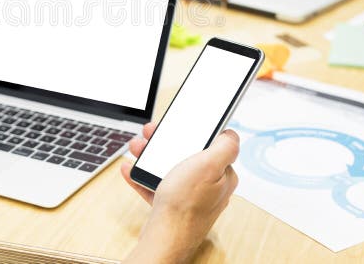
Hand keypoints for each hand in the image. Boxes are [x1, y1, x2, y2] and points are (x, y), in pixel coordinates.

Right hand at [121, 123, 239, 261]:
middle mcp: (208, 188)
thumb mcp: (209, 165)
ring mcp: (189, 198)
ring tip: (137, 149)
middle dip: (166, 144)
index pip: (211, 146)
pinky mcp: (173, 207)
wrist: (164, 238)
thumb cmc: (185, 205)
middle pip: (187, 156)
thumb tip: (231, 135)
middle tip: (150, 135)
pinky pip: (157, 186)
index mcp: (222, 176)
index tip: (178, 125)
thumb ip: (225, 146)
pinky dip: (144, 177)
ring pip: (169, 169)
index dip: (193, 133)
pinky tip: (132, 170)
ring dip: (151, 157)